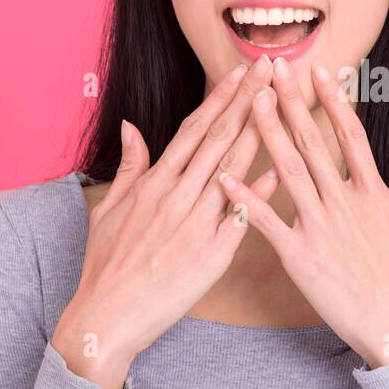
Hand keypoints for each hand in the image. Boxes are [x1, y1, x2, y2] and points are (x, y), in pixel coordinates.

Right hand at [51, 55, 279, 388]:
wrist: (107, 318)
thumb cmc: (106, 266)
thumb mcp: (107, 210)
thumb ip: (128, 167)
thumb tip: (131, 127)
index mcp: (153, 184)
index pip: (192, 130)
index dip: (219, 99)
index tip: (240, 73)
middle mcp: (175, 197)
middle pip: (218, 139)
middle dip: (247, 101)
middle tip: (270, 70)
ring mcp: (194, 224)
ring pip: (233, 169)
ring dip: (260, 133)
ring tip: (282, 103)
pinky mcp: (210, 255)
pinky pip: (241, 217)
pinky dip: (258, 192)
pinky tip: (280, 170)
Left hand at [217, 56, 388, 368]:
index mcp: (376, 196)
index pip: (351, 136)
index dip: (335, 100)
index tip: (322, 71)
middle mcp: (346, 204)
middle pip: (314, 142)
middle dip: (292, 102)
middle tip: (273, 70)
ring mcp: (321, 229)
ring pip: (288, 170)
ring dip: (267, 133)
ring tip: (250, 102)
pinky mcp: (300, 258)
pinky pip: (265, 222)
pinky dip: (244, 198)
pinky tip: (224, 175)